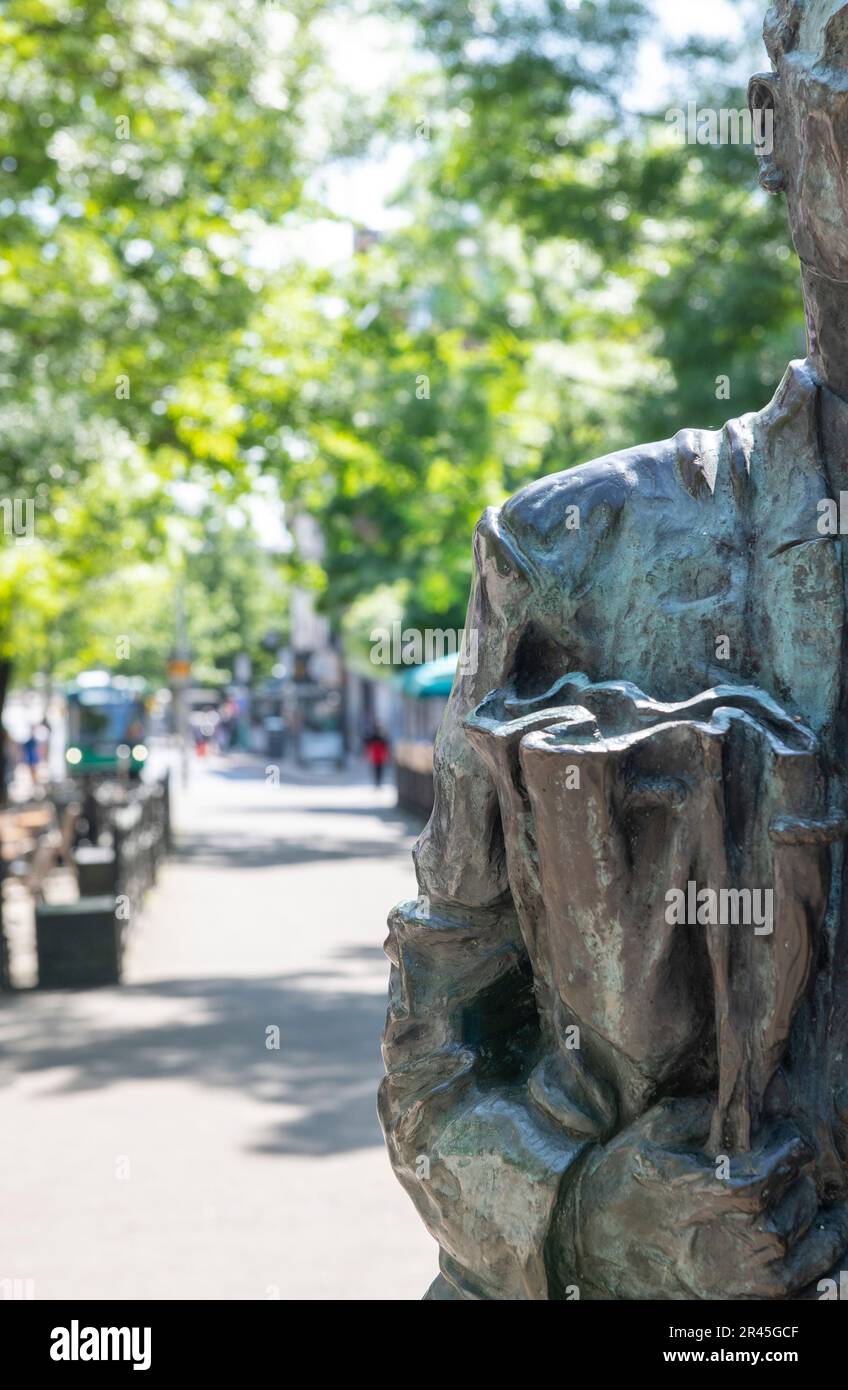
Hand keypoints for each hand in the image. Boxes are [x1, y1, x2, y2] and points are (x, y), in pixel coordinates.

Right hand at [549, 1096, 847, 1300]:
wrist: (584, 1250)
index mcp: (705, 1195)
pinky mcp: (737, 1306)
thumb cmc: (615, 1187)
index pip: (772, 1172)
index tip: (791, 1136)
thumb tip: (735, 1107)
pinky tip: (807, 1247)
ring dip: (814, 1224)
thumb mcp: (645, 1135)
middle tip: (790, 1168)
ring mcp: (736, 1283)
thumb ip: (694, 1114)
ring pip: (807, 1254)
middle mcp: (727, 1243)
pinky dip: (815, 1268)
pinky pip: (800, 1289)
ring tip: (806, 1205)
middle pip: (793, 1209)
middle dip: (797, 1183)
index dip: (788, 1150)